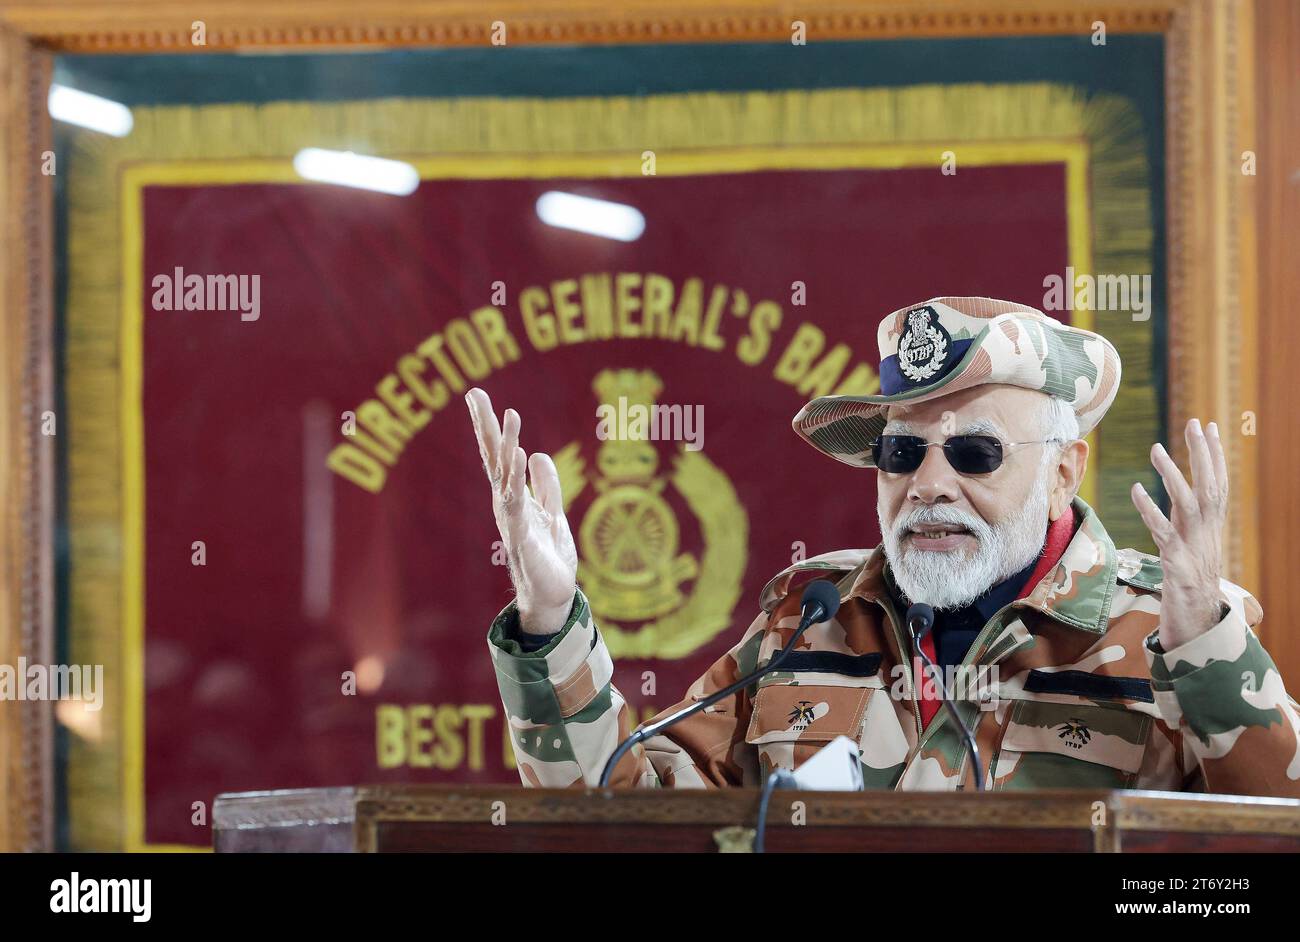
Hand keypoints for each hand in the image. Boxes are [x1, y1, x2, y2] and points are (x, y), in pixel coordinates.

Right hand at [465, 387, 577, 633]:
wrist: (553, 598)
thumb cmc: (549, 558)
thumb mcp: (553, 513)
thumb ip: (547, 485)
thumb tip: (538, 453)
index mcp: (512, 497)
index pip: (497, 455)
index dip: (488, 425)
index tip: (476, 394)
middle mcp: (506, 504)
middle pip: (493, 459)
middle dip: (485, 426)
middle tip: (474, 393)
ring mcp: (512, 519)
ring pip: (505, 476)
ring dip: (507, 445)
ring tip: (509, 416)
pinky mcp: (523, 537)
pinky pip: (519, 502)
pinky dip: (518, 478)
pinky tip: (520, 455)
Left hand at [1130, 418, 1228, 649]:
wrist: (1197, 624)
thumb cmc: (1188, 584)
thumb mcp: (1188, 547)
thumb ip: (1184, 522)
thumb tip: (1176, 496)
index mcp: (1210, 528)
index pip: (1217, 484)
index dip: (1214, 456)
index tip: (1207, 426)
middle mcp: (1206, 534)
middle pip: (1209, 487)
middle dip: (1203, 454)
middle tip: (1194, 423)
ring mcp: (1193, 549)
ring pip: (1187, 505)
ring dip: (1173, 475)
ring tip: (1156, 447)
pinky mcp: (1177, 565)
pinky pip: (1162, 533)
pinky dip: (1150, 511)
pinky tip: (1135, 490)